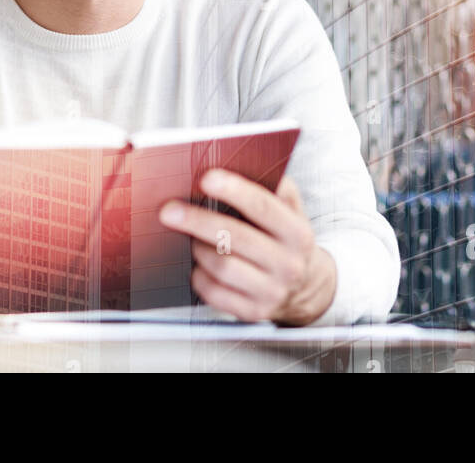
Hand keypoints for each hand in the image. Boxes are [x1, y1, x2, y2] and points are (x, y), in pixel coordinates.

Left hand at [159, 170, 336, 325]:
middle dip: (197, 220)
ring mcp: (271, 291)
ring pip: (222, 266)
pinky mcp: (253, 311)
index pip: (263, 207)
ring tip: (192, 239)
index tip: (205, 178)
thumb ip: (276, 189)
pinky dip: (200, 275)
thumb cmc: (286, 241)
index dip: (233, 190)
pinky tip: (200, 264)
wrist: (305, 287)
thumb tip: (245, 163)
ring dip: (199, 248)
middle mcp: (288, 263)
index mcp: (297, 233)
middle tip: (169, 210)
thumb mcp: (291, 213)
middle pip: (235, 238)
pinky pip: (214, 292)